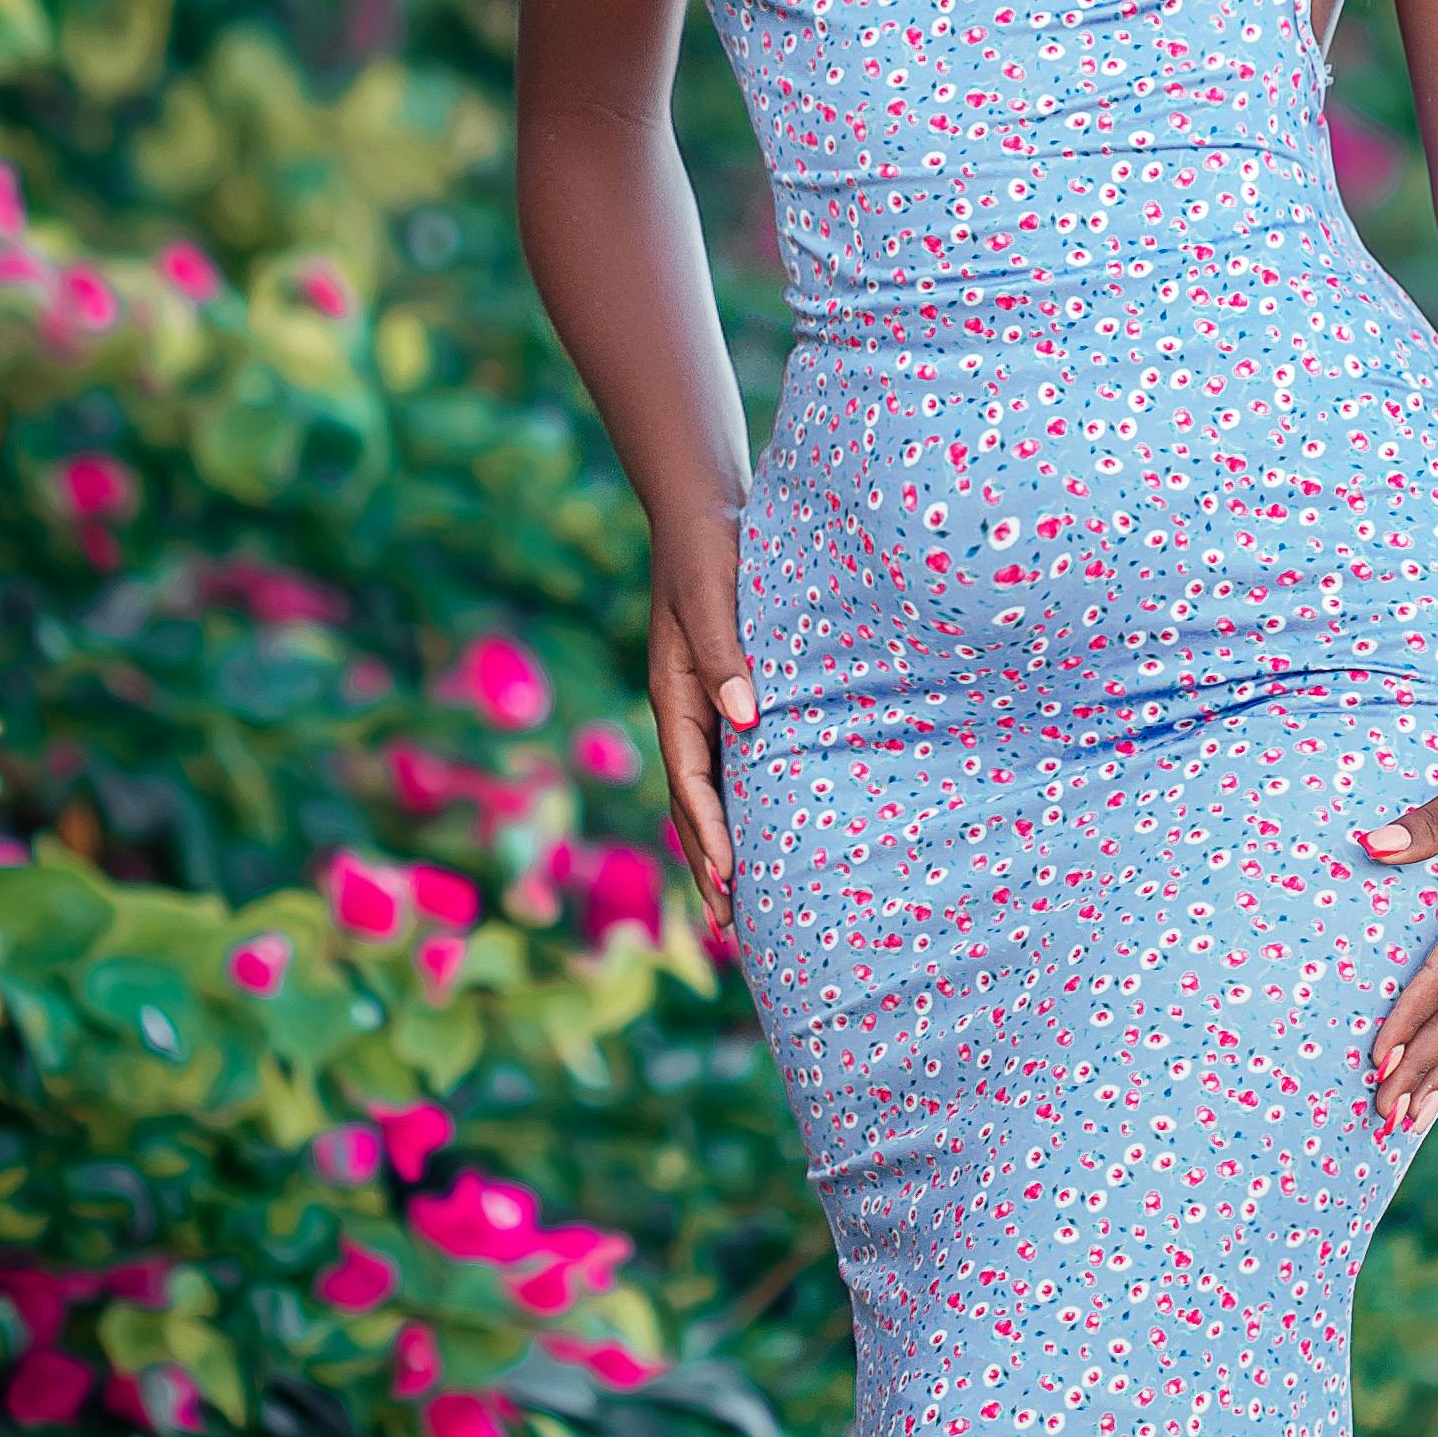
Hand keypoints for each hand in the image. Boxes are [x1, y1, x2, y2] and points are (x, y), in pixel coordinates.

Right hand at [646, 514, 758, 936]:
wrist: (703, 510)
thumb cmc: (708, 549)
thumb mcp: (711, 594)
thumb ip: (722, 653)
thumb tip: (746, 717)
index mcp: (674, 694)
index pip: (689, 778)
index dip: (708, 830)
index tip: (732, 876)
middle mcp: (685, 711)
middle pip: (691, 804)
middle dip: (709, 864)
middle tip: (734, 926)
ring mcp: (702, 708)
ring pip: (706, 793)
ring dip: (720, 848)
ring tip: (741, 907)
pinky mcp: (724, 697)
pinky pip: (727, 766)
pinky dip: (738, 808)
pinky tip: (763, 833)